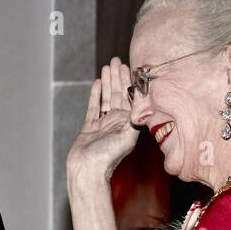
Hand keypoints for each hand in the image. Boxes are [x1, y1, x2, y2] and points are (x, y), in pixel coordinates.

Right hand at [68, 57, 138, 186]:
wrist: (87, 170)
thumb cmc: (108, 157)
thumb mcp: (127, 137)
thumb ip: (134, 119)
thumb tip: (143, 102)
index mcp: (128, 124)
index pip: (131, 97)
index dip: (129, 81)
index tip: (130, 65)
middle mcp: (117, 122)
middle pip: (118, 94)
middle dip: (118, 77)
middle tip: (116, 60)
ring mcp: (103, 124)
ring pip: (106, 98)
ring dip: (107, 82)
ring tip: (106, 66)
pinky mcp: (89, 127)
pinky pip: (93, 107)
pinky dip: (95, 95)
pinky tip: (97, 83)